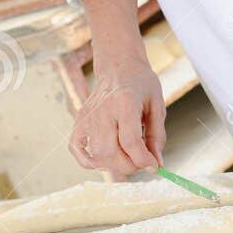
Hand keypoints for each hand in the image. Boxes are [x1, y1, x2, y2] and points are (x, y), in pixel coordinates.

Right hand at [68, 59, 165, 178]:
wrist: (119, 66)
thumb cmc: (140, 83)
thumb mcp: (157, 105)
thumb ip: (157, 136)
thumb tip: (156, 164)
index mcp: (125, 102)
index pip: (130, 142)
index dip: (143, 160)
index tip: (153, 164)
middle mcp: (103, 110)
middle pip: (111, 152)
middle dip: (129, 166)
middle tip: (141, 162)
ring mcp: (88, 116)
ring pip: (96, 155)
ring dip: (114, 166)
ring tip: (127, 158)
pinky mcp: (79, 120)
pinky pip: (76, 149)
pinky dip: (88, 161)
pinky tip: (104, 159)